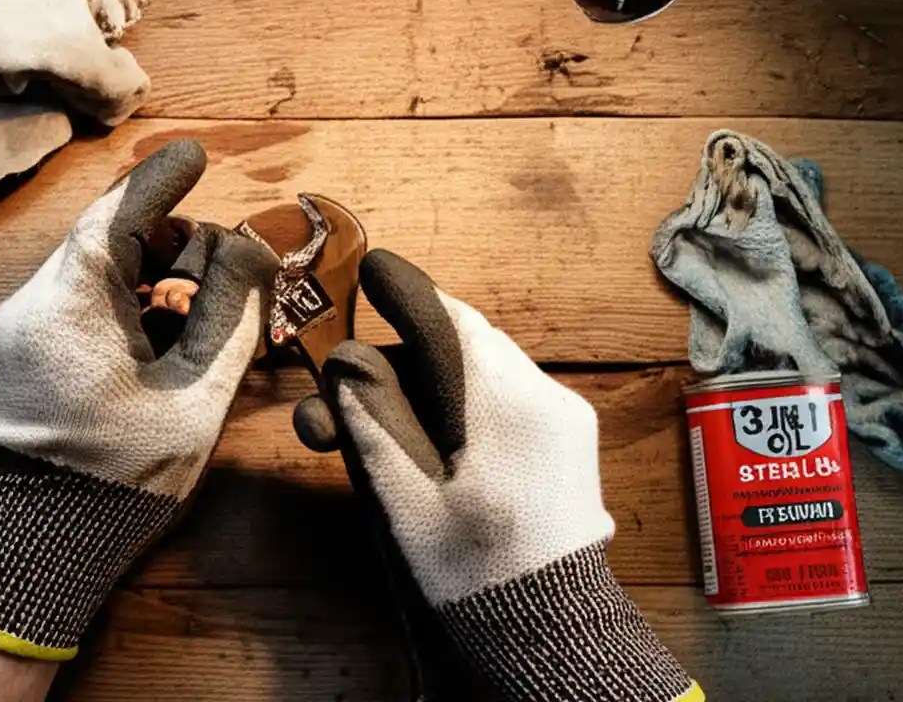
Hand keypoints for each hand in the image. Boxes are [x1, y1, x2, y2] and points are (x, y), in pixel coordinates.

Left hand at [0, 140, 277, 660]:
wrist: (47, 548)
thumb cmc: (123, 477)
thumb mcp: (194, 395)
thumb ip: (228, 316)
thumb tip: (252, 253)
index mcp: (68, 307)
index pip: (116, 216)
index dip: (161, 181)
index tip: (196, 153)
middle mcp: (32, 305)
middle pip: (108, 241)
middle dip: (169, 239)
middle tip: (224, 262)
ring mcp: (22, 329)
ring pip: (95, 271)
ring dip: (151, 273)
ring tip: (201, 305)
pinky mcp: (25, 351)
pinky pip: (81, 302)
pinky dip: (127, 301)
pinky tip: (165, 332)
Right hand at [294, 250, 698, 701]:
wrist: (550, 634)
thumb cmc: (474, 574)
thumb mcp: (408, 503)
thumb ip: (376, 425)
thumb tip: (346, 363)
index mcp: (512, 409)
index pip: (452, 323)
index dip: (407, 293)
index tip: (370, 269)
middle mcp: (549, 401)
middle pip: (462, 348)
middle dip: (396, 361)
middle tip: (336, 390)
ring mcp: (565, 423)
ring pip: (480, 374)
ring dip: (421, 388)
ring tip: (362, 429)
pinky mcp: (566, 445)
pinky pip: (503, 400)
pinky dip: (455, 406)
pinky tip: (418, 441)